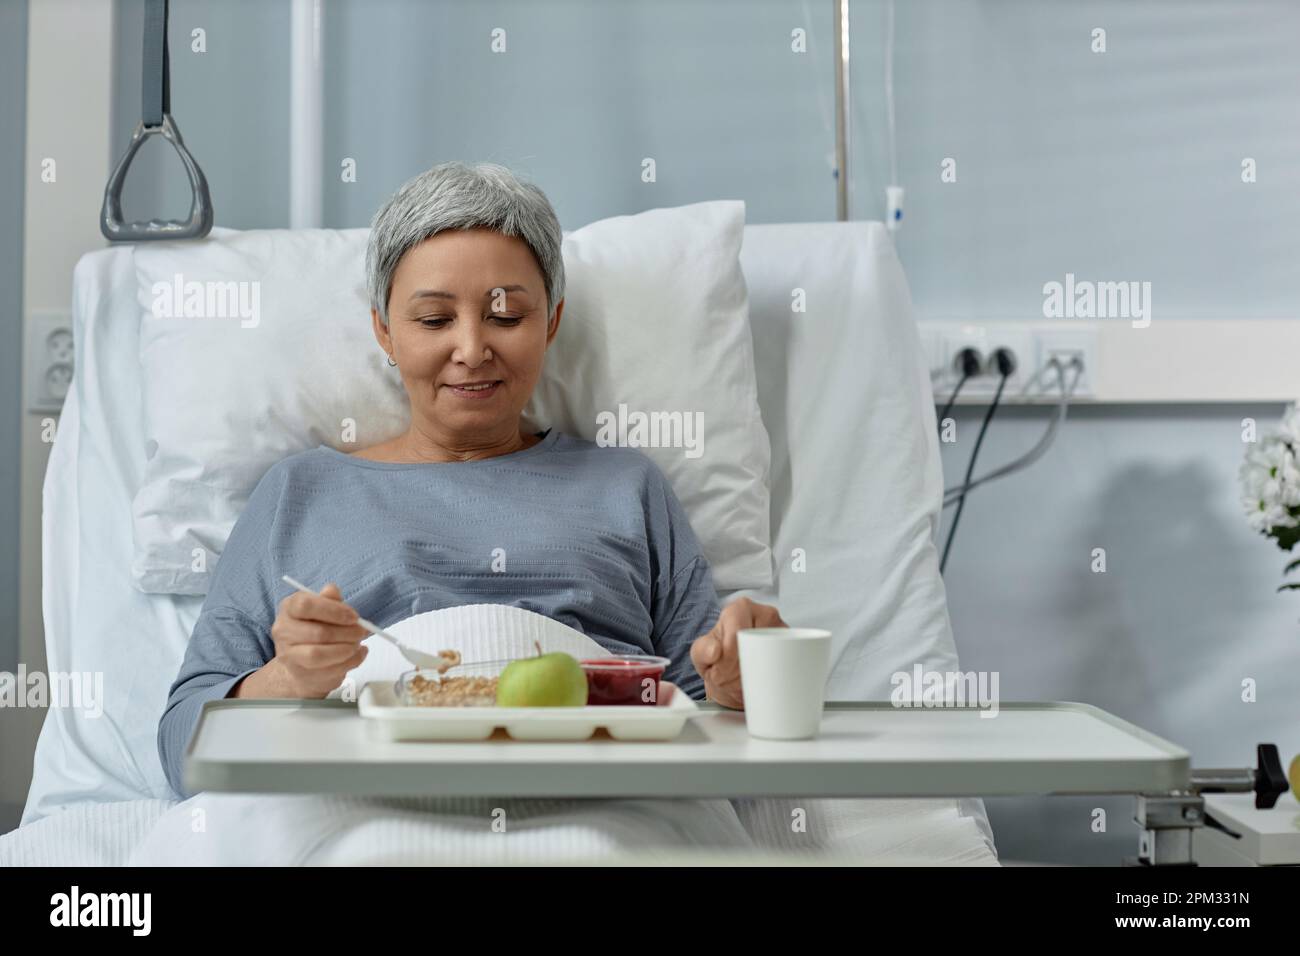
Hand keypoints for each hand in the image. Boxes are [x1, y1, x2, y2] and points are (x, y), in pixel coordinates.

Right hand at [236, 582, 368, 698]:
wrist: (302, 661)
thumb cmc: (316, 628)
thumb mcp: (324, 608)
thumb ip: (329, 599)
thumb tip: (332, 590)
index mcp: (289, 608)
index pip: (305, 605)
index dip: (333, 610)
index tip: (353, 616)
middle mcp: (283, 631)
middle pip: (317, 632)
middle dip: (346, 633)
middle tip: (361, 631)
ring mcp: (289, 655)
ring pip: (318, 655)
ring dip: (346, 649)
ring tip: (357, 644)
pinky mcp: (300, 675)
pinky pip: (328, 671)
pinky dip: (349, 663)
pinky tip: (356, 655)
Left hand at [689, 597, 785, 708]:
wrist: (731, 677)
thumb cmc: (717, 658)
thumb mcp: (700, 654)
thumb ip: (703, 651)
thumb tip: (714, 651)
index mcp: (740, 609)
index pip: (738, 632)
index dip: (729, 656)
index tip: (722, 670)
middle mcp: (765, 615)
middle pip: (758, 644)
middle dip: (744, 669)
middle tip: (733, 679)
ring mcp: (783, 632)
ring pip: (775, 657)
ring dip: (758, 676)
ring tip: (744, 680)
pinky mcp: (795, 650)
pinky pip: (788, 667)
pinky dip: (773, 680)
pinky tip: (760, 681)